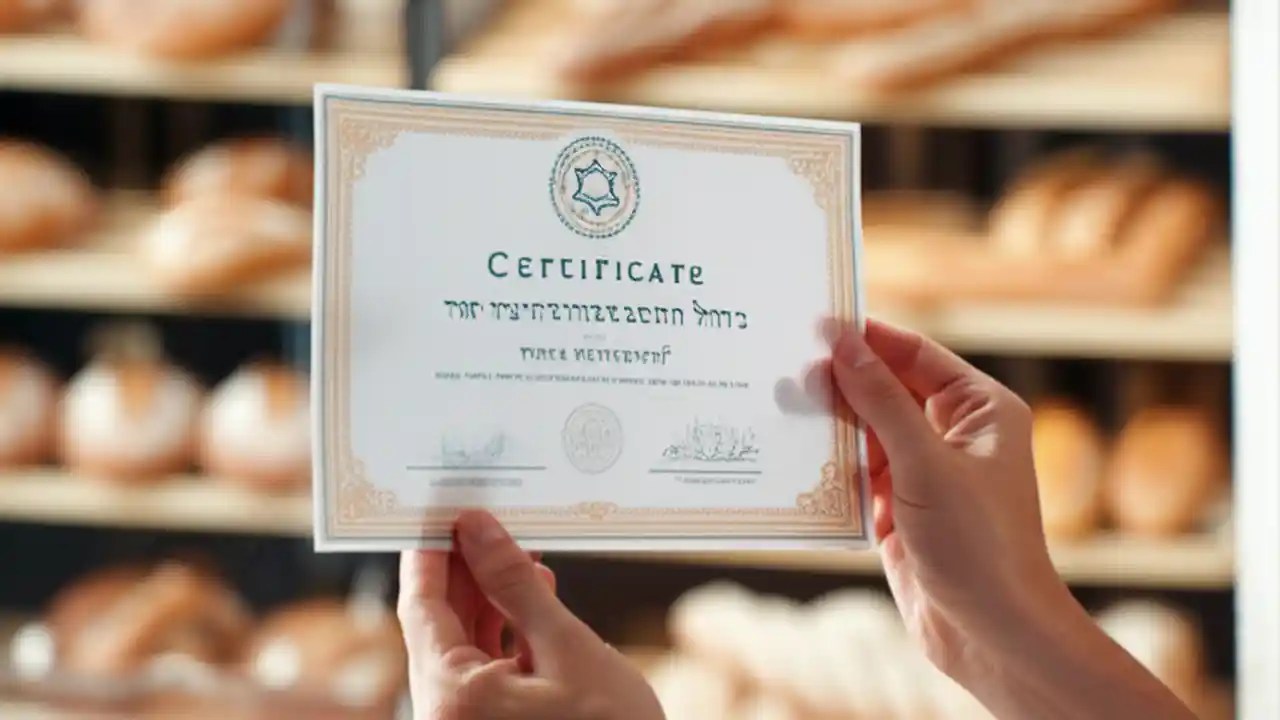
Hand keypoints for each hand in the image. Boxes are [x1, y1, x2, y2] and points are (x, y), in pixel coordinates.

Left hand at [398, 510, 664, 719]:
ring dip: (489, 593)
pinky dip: (507, 627)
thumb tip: (477, 529)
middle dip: (463, 566)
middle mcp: (446, 714)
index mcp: (452, 697)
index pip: (419, 605)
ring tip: (516, 545)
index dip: (428, 551)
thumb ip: (516, 586)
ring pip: (464, 641)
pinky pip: (485, 665)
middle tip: (481, 513)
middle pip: (438, 622)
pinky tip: (535, 591)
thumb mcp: (568, 649)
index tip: (438, 505)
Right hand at [818, 318, 1055, 674]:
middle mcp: (955, 435)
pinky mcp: (900, 508)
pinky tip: (792, 452)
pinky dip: (829, 464)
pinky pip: (857, 472)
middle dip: (842, 380)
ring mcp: (926, 472)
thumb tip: (843, 343)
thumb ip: (881, 401)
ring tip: (779, 403)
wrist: (991, 633)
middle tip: (785, 363)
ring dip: (831, 423)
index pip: (916, 354)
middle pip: (888, 389)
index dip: (868, 338)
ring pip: (867, 431)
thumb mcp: (924, 463)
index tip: (816, 322)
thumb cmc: (979, 544)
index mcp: (980, 410)